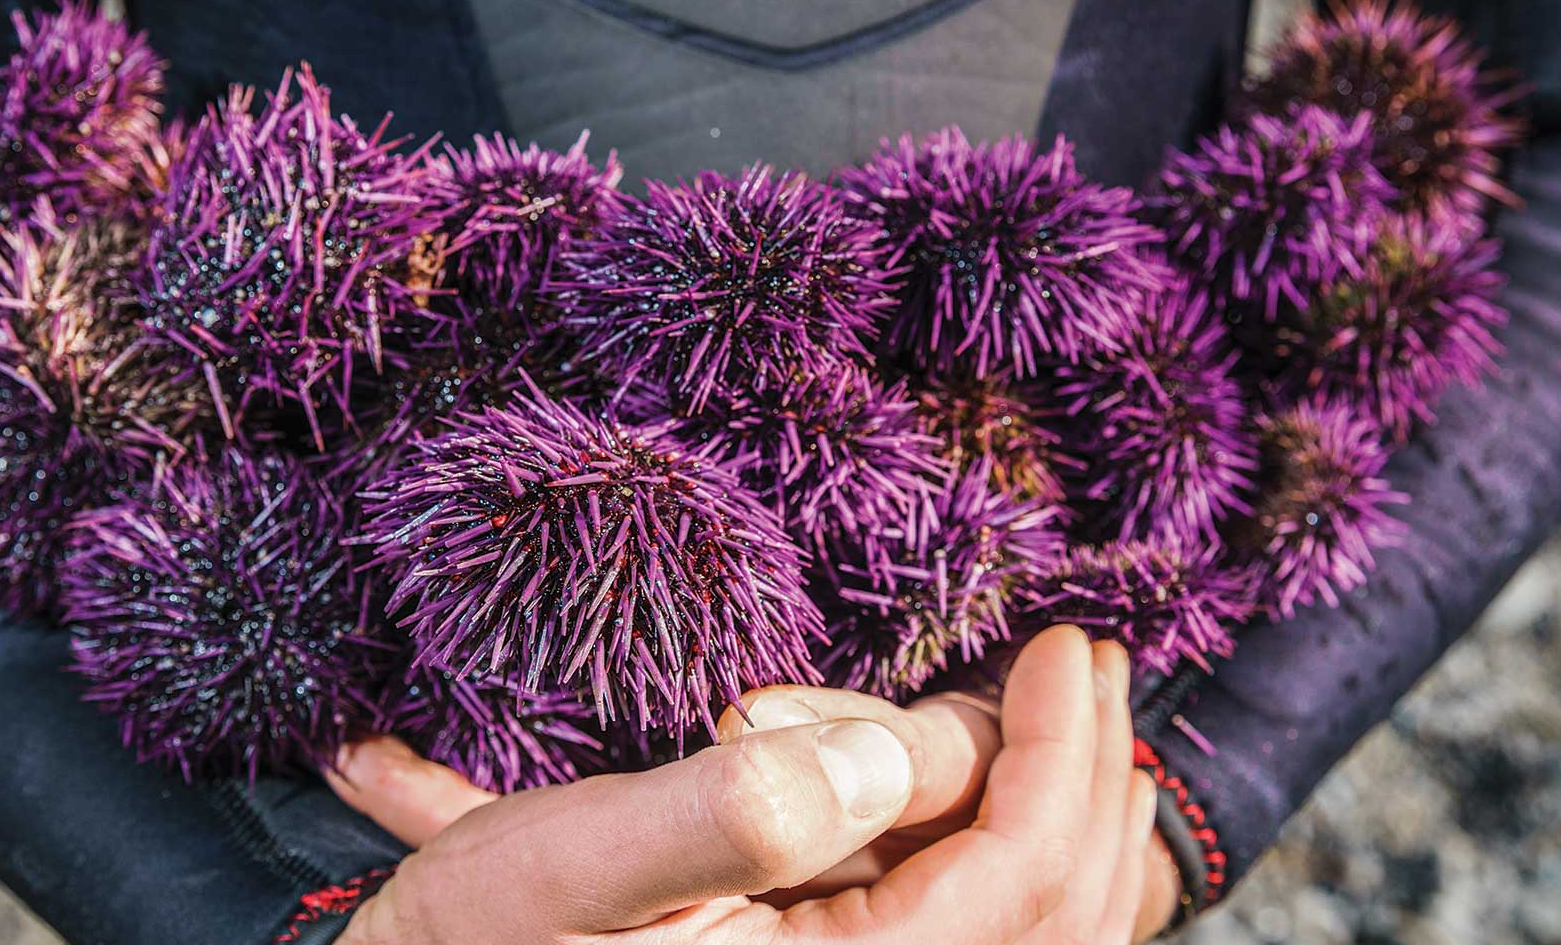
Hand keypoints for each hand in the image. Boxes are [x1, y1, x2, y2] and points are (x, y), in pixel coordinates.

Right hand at [327, 626, 1167, 943]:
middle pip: (1052, 910)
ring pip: (1033, 932)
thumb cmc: (477, 939)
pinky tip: (994, 791)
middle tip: (1081, 664)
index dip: (1060, 754)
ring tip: (1059, 713)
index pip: (1016, 877)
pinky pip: (967, 934)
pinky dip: (1016, 865)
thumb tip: (894, 758)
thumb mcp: (578, 860)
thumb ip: (737, 813)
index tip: (1062, 645)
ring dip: (1064, 820)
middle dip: (1084, 780)